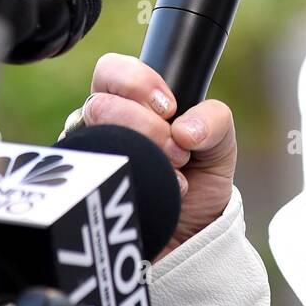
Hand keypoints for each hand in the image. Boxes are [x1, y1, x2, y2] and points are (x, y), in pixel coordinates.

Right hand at [81, 53, 236, 258]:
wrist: (192, 236)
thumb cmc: (200, 179)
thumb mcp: (220, 144)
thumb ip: (214, 119)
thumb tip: (185, 130)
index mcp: (131, 101)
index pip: (111, 69)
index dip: (137, 82)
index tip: (169, 107)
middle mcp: (103, 125)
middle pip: (100, 105)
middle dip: (146, 126)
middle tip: (177, 150)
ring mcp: (90, 158)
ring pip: (93, 137)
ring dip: (142, 152)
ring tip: (174, 172)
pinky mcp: (85, 190)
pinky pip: (92, 177)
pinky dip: (131, 182)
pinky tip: (157, 192)